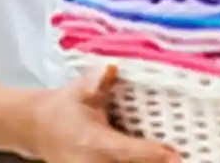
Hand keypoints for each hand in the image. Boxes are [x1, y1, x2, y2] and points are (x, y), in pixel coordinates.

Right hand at [27, 64, 180, 162]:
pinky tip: (160, 158)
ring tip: (176, 158)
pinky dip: (143, 162)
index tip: (175, 154)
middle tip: (182, 156)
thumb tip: (111, 67)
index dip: (152, 154)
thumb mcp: (78, 91)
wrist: (37, 128)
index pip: (126, 151)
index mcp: (93, 141)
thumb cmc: (63, 107)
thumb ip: (97, 81)